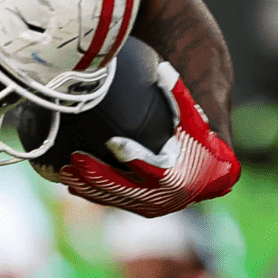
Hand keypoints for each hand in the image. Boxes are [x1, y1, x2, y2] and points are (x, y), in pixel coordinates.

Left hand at [59, 62, 240, 215]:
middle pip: (124, 187)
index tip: (111, 141)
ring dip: (89, 187)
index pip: (150, 167)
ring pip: (114, 198)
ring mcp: (150, 206)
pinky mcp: (140, 208)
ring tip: (65, 172)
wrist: (212, 174)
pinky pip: (113, 201)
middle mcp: (163, 197)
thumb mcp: (192, 121)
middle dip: (97, 175)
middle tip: (75, 159)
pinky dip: (93, 193)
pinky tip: (71, 182)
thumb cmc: (200, 143)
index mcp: (176, 176)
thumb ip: (179, 97)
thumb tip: (164, 69)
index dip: (131, 155)